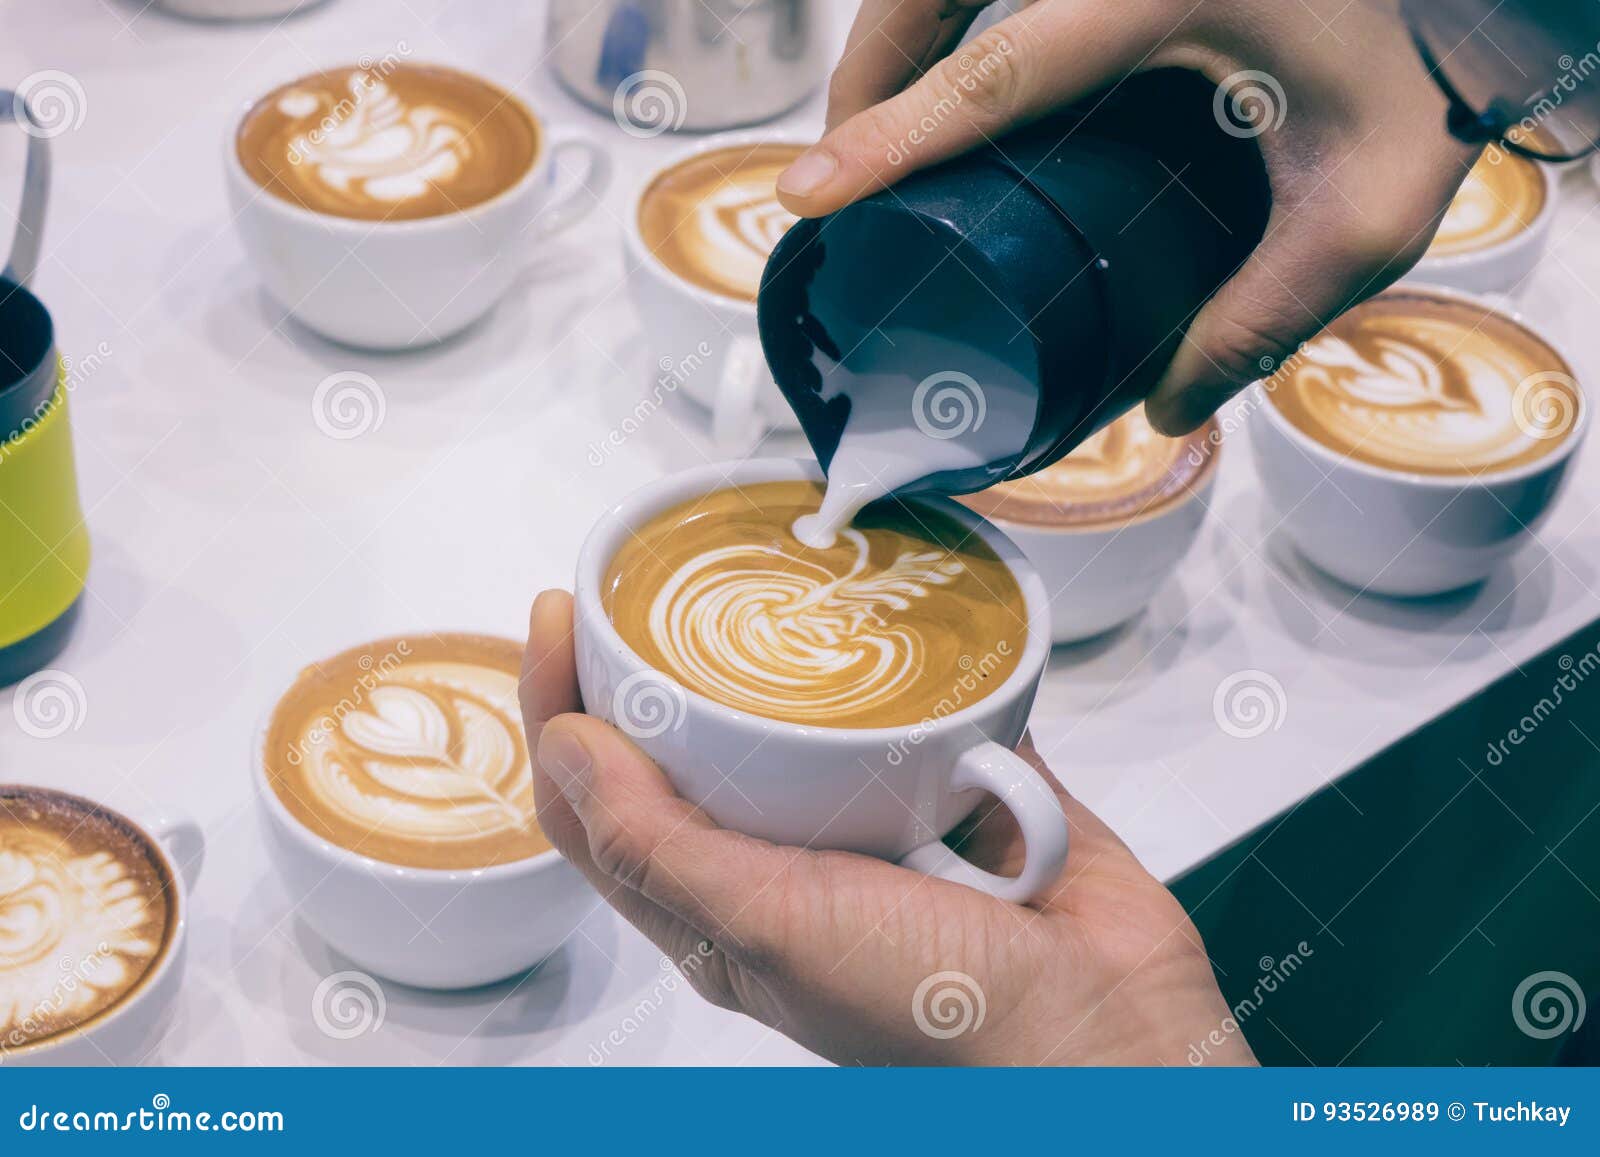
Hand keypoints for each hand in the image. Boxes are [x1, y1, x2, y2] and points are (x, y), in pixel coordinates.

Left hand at [519, 590, 1255, 1065]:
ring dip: (771, 660)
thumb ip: (662, 844)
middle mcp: (785, 863)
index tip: (559, 618)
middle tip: (636, 584)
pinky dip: (899, 662)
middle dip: (647, 667)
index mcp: (720, 909)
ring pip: (797, 721)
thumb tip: (567, 751)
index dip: (562, 713)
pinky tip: (882, 612)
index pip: (600, 806)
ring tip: (747, 584)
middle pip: (687, 752)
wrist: (1105, 1030)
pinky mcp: (960, 785)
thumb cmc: (935, 1013)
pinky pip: (914, 705)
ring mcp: (872, 821)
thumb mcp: (769, 929)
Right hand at [776, 0, 1477, 433]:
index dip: (889, 136)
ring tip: (884, 124)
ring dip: (902, 35)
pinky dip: (952, 12)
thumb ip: (1269, 312)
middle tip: (840, 163)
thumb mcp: (1370, 205)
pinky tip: (960, 64)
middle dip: (869, 74)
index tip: (805, 190)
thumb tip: (1164, 407)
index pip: (997, 74)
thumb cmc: (1430, 66)